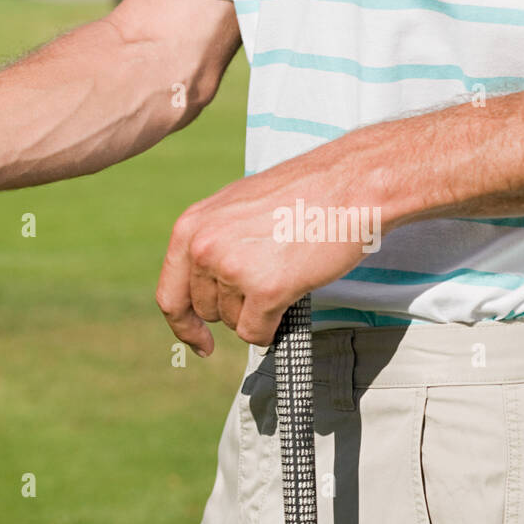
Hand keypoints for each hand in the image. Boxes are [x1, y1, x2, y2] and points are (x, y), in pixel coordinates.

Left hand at [157, 163, 380, 351]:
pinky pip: (256, 332)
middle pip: (206, 310)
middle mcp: (203, 248)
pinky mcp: (266, 289)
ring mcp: (233, 269)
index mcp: (191, 228)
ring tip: (284, 274)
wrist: (353, 183)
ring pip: (233, 322)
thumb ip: (212, 241)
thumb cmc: (303, 194)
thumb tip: (202, 282)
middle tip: (265, 281)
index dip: (183, 324)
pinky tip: (288, 304)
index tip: (198, 340)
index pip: (170, 294)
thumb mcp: (236, 207)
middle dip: (234, 307)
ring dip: (257, 312)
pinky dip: (271, 330)